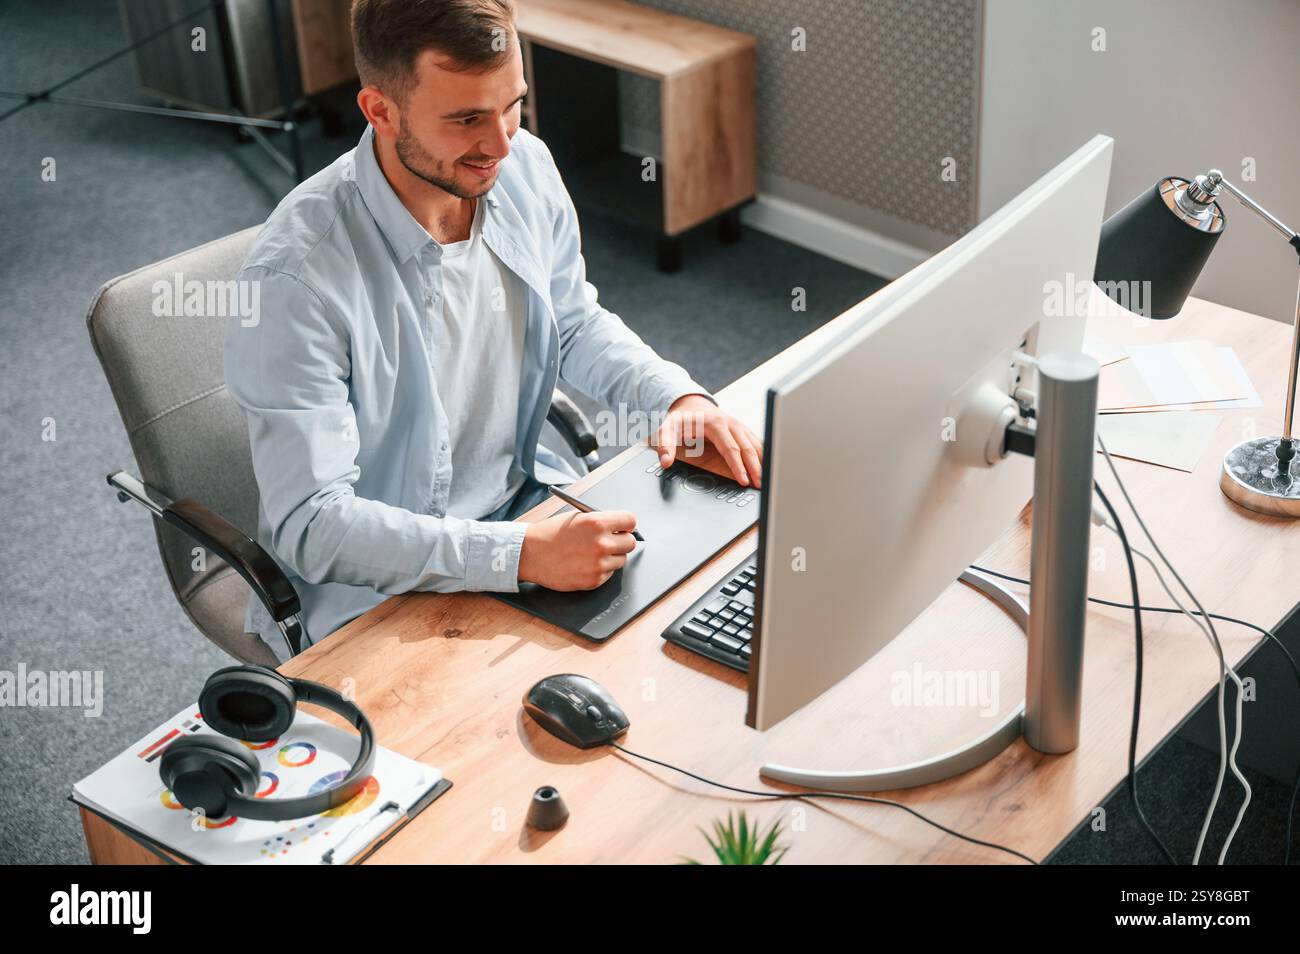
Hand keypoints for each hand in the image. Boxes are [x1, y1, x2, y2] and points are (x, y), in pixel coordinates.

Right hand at [517, 510, 638, 589]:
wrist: (530, 554)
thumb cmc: (551, 534)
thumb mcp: (577, 518)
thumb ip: (601, 521)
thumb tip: (621, 527)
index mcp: (597, 522)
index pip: (630, 521)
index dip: (626, 524)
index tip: (624, 528)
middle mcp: (601, 543)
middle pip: (630, 543)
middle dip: (621, 541)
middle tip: (610, 542)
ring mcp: (599, 564)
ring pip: (621, 560)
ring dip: (611, 557)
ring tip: (590, 554)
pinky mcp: (594, 580)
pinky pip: (609, 573)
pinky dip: (601, 570)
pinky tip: (584, 564)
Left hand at [652, 394, 763, 487]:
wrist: (690, 405)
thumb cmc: (681, 419)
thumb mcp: (667, 429)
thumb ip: (666, 445)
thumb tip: (666, 462)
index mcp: (716, 424)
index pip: (731, 449)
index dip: (738, 466)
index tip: (743, 481)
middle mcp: (731, 424)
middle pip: (748, 448)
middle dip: (756, 468)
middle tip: (761, 485)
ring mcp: (739, 427)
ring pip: (756, 445)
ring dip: (764, 462)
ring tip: (769, 480)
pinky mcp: (743, 431)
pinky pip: (756, 443)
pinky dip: (764, 456)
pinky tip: (768, 468)